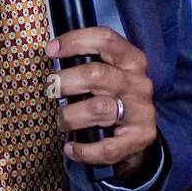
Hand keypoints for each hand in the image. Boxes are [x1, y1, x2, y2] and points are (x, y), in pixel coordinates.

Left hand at [45, 26, 158, 184]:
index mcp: (131, 60)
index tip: (51, 49)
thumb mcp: (109, 73)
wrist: (138, 136)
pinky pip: (106, 148)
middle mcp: (138, 83)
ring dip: (70, 116)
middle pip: (96, 74)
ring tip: (61, 121)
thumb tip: (52, 52)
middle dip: (66, 81)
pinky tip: (71, 148)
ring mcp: (140, 112)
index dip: (76, 41)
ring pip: (98, 109)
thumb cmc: (114, 97)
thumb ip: (88, 62)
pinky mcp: (138, 139)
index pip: (106, 40)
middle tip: (51, 89)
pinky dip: (83, 150)